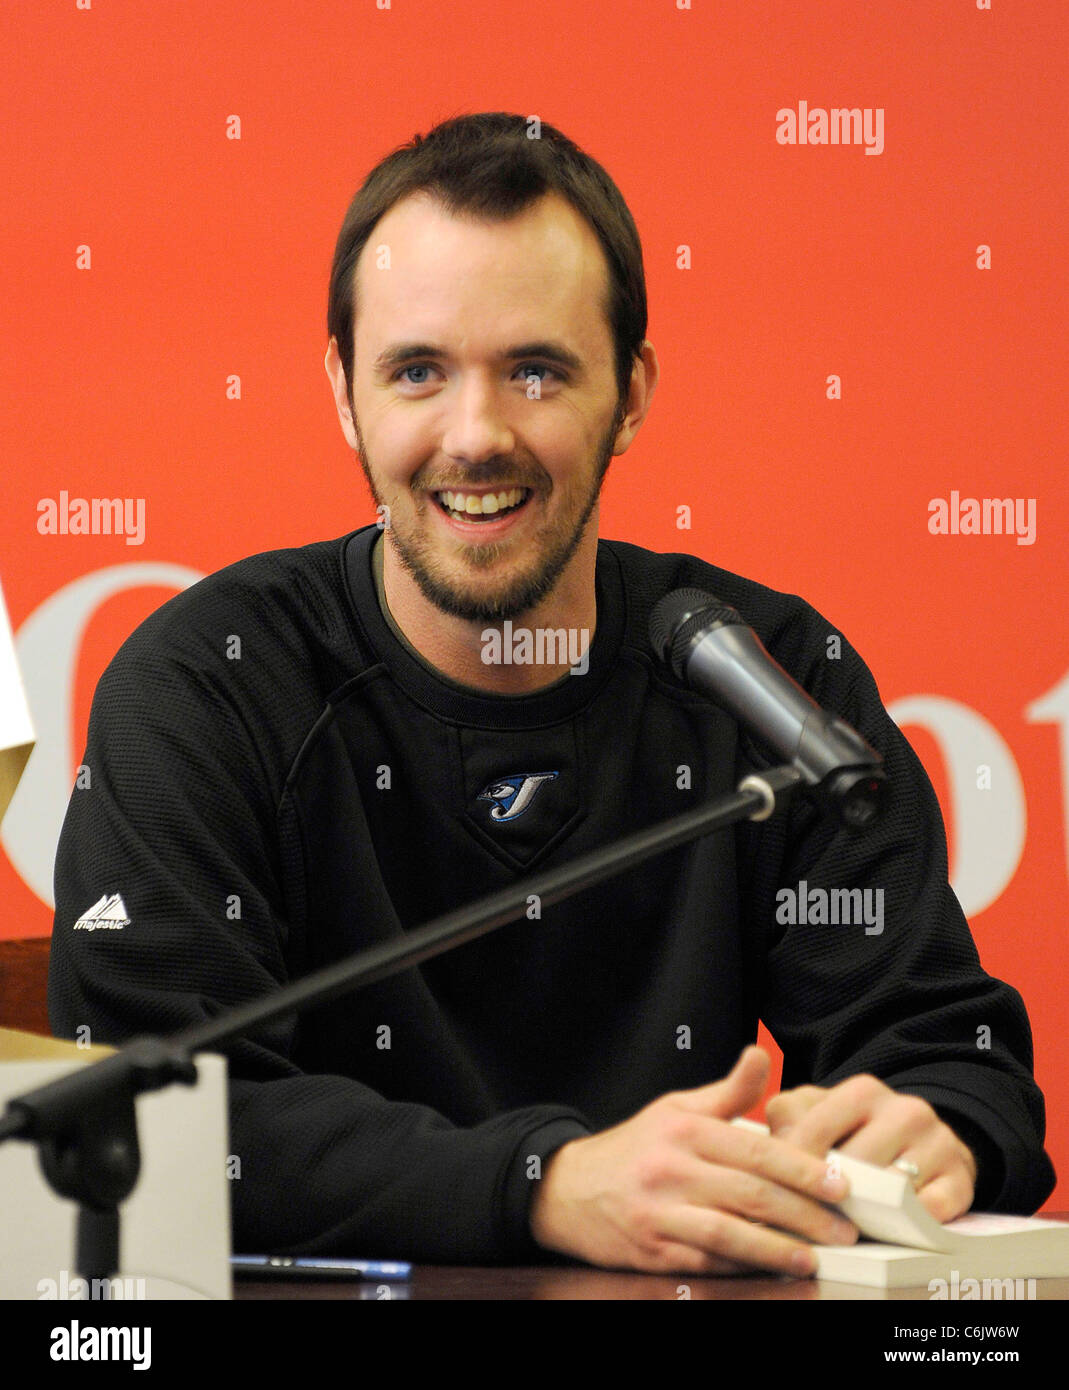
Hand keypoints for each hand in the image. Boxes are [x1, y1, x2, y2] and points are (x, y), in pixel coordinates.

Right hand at [529, 1046, 858, 1274]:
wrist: (566, 1189)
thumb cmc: (634, 1148)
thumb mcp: (676, 1107)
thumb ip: (728, 1091)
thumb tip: (762, 1055)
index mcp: (685, 1129)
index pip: (756, 1149)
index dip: (803, 1169)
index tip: (841, 1183)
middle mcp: (672, 1168)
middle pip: (752, 1193)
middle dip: (806, 1213)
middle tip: (845, 1228)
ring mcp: (660, 1211)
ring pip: (732, 1232)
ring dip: (780, 1248)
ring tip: (817, 1257)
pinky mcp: (651, 1248)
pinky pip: (706, 1259)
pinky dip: (743, 1267)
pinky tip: (772, 1270)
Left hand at [765, 1075, 977, 1223]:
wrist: (922, 1142)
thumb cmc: (856, 1132)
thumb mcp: (819, 1112)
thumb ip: (788, 1119)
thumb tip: (770, 1150)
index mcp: (864, 1091)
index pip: (817, 1129)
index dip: (791, 1165)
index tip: (772, 1194)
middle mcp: (906, 1110)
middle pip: (856, 1163)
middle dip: (825, 1196)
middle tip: (802, 1223)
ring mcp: (939, 1143)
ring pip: (894, 1189)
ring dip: (866, 1215)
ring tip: (839, 1234)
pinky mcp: (961, 1179)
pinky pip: (934, 1210)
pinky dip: (910, 1227)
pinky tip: (887, 1236)